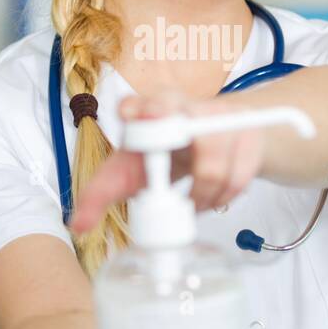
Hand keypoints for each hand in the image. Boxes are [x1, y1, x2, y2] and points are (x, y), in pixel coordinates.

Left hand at [69, 90, 266, 233]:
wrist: (214, 141)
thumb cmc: (164, 156)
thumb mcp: (129, 172)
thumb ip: (100, 194)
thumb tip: (76, 225)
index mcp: (153, 107)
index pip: (148, 102)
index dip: (143, 109)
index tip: (130, 116)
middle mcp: (189, 106)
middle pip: (190, 123)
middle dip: (182, 152)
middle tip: (175, 185)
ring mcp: (224, 118)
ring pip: (215, 165)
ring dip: (203, 196)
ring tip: (193, 203)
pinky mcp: (251, 135)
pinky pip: (240, 178)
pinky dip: (224, 198)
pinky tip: (213, 198)